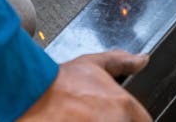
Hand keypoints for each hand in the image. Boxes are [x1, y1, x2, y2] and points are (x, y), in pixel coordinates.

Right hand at [19, 50, 151, 120]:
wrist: (30, 96)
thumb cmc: (59, 82)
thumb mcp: (94, 64)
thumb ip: (122, 62)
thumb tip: (141, 59)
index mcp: (122, 106)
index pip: (145, 121)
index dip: (134, 119)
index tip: (123, 118)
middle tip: (96, 117)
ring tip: (83, 119)